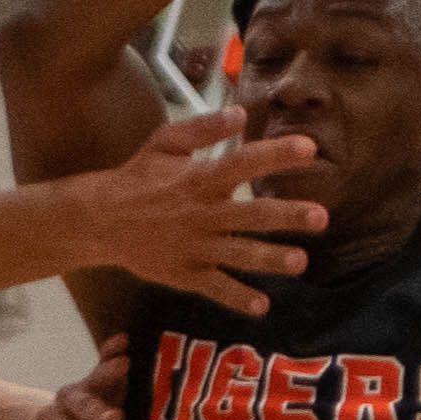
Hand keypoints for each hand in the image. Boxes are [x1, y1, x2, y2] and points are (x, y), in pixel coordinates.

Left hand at [27, 332, 136, 419]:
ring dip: (109, 373)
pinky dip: (112, 351)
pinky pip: (105, 361)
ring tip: (124, 365)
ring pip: (96, 380)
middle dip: (96, 412)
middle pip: (80, 406)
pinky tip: (124, 340)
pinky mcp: (106, 375)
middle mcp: (72, 406)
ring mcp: (90, 389)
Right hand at [82, 110, 322, 317]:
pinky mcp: (185, 273)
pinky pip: (214, 288)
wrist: (99, 220)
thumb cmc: (138, 177)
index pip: (242, 163)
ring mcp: (194, 247)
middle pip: (250, 215)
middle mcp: (201, 214)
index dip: (276, 155)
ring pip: (238, 254)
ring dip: (270, 260)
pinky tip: (262, 305)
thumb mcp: (164, 143)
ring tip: (300, 261)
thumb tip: (240, 113)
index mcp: (198, 179)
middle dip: (287, 216)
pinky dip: (236, 298)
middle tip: (320, 217)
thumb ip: (202, 128)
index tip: (309, 148)